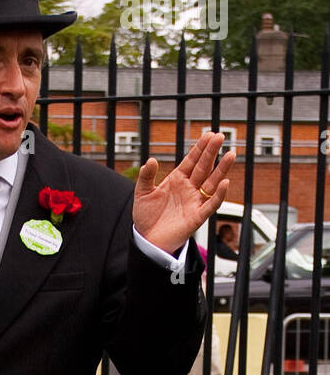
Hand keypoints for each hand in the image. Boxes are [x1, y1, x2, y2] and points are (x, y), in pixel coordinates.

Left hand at [133, 131, 235, 253]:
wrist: (147, 240)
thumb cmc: (146, 217)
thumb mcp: (142, 193)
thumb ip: (146, 176)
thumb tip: (151, 160)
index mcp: (177, 180)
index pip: (191, 160)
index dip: (200, 148)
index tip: (209, 134)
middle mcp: (189, 188)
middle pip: (204, 167)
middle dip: (212, 152)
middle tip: (221, 136)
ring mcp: (194, 202)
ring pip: (212, 182)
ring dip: (221, 169)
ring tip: (230, 154)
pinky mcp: (197, 217)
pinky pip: (211, 204)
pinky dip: (218, 194)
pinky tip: (224, 182)